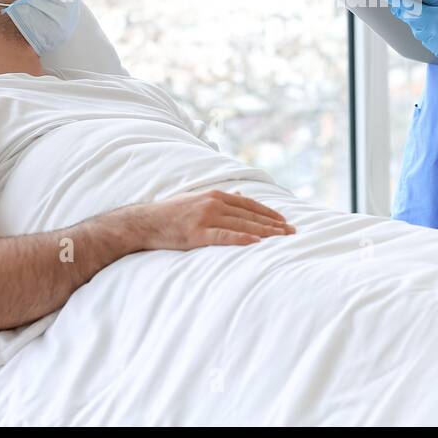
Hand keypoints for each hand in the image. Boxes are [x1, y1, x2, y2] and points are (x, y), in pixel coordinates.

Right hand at [138, 190, 294, 250]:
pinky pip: (224, 236)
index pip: (249, 204)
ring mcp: (205, 217)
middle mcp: (213, 203)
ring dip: (265, 232)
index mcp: (215, 195)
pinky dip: (242, 238)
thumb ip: (221, 198)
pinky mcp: (197, 233)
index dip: (269, 213)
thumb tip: (241, 195)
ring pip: (242, 225)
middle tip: (292, 232)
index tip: (284, 221)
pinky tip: (257, 242)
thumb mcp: (197, 199)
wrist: (144, 222)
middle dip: (273, 224)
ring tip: (281, 238)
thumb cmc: (171, 213)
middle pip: (250, 215)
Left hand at [387, 0, 437, 63]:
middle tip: (415, 9)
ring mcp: (436, 45)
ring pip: (419, 34)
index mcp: (436, 18)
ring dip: (422, 26)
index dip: (398, 4)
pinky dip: (430, 36)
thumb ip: (430, 0)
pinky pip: (428, 42)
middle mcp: (433, 33)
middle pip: (412, 23)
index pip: (410, 10)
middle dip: (411, 15)